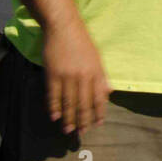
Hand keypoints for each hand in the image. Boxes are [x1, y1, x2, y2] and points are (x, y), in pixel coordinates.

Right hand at [41, 16, 110, 134]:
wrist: (64, 28)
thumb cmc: (82, 42)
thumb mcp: (97, 58)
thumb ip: (102, 77)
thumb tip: (108, 93)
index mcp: (97, 72)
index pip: (100, 98)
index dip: (99, 112)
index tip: (98, 124)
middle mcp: (84, 76)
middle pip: (84, 103)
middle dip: (84, 120)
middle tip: (82, 133)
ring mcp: (68, 76)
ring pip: (69, 102)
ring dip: (69, 118)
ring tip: (68, 130)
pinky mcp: (53, 74)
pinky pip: (53, 95)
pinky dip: (53, 107)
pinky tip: (54, 117)